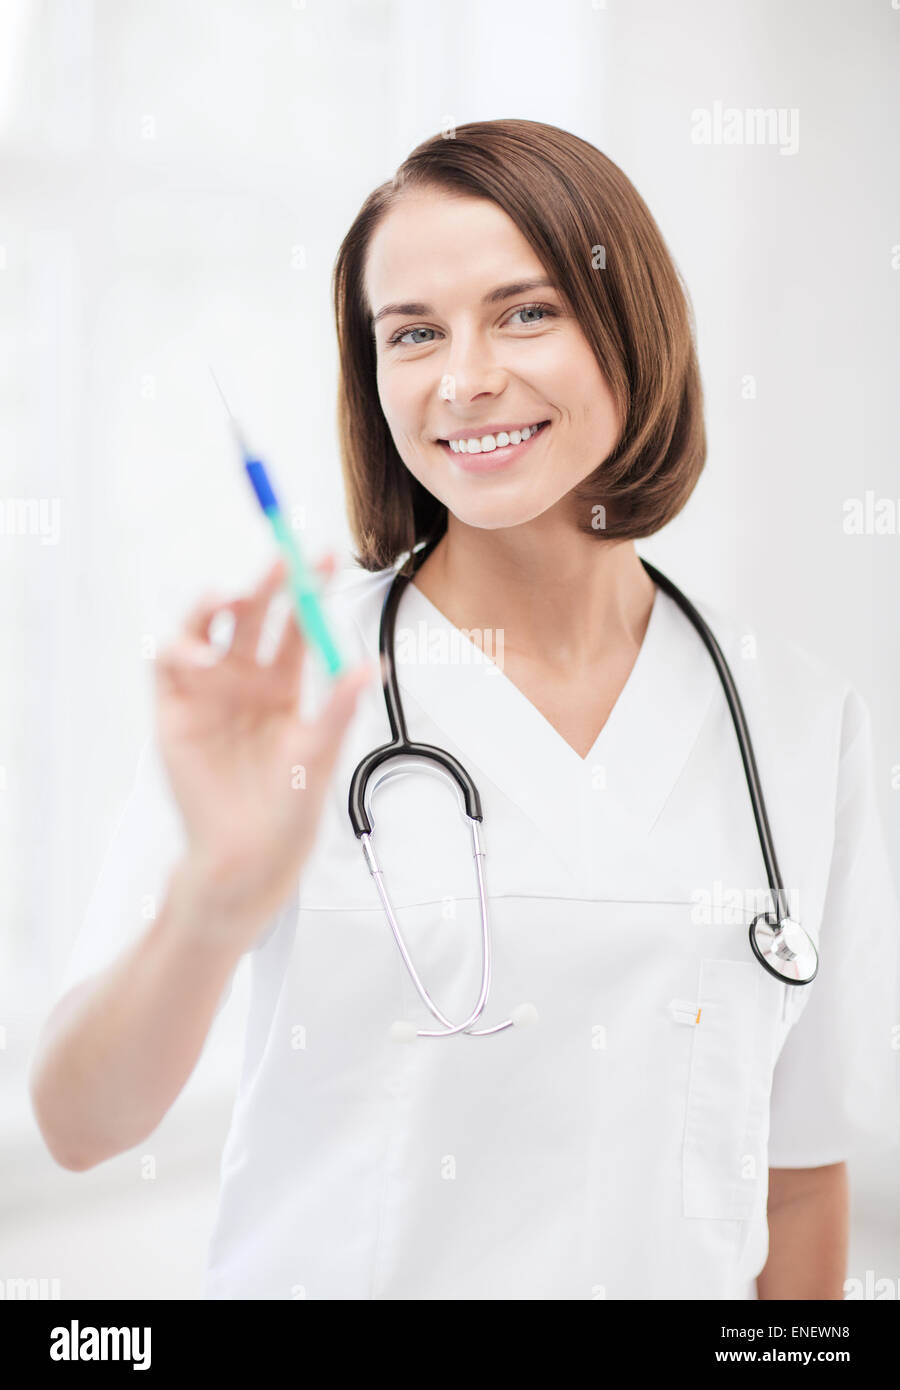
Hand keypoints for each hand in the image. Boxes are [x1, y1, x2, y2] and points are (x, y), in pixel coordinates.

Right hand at [154, 554, 373, 945]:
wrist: (248, 856)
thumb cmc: (288, 809)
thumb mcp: (319, 753)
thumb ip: (338, 708)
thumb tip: (372, 664)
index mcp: (282, 684)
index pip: (294, 623)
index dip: (307, 590)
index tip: (325, 560)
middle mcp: (243, 680)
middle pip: (250, 616)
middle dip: (265, 585)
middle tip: (281, 563)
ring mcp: (206, 693)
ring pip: (204, 630)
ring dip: (212, 607)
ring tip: (229, 600)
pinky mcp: (173, 713)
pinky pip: (167, 666)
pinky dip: (178, 650)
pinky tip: (200, 654)